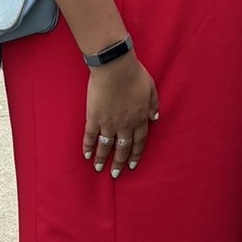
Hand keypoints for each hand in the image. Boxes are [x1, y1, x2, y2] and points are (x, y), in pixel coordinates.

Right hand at [83, 54, 158, 175]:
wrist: (115, 68)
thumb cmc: (134, 74)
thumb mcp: (151, 88)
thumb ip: (153, 105)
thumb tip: (154, 117)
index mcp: (139, 118)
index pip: (139, 142)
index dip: (136, 154)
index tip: (132, 165)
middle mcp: (125, 125)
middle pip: (122, 148)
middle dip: (119, 163)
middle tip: (115, 174)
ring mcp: (108, 123)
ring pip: (106, 146)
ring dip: (102, 159)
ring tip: (99, 168)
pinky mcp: (94, 118)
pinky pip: (90, 137)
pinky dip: (88, 147)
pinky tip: (86, 155)